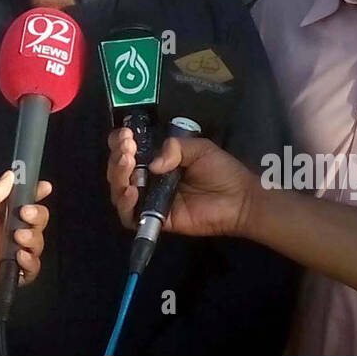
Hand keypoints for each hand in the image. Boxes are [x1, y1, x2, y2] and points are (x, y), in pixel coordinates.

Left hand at [0, 171, 52, 310]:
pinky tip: (21, 256)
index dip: (35, 195)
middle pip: (33, 223)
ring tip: (19, 237)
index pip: (20, 202)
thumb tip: (11, 176)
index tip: (45, 188)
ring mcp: (4, 255)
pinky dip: (31, 264)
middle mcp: (1, 233)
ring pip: (35, 245)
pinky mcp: (3, 276)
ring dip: (35, 239)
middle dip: (38, 216)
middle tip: (26, 215)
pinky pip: (28, 272)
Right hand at [106, 130, 253, 238]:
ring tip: (128, 165)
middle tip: (128, 150)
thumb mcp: (198, 148)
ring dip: (117, 177)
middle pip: (118, 171)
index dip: (119, 143)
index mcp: (156, 159)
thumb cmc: (221, 171)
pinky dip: (125, 205)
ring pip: (119, 192)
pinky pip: (130, 216)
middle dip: (117, 158)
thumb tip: (153, 164)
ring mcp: (150, 200)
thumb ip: (174, 148)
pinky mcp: (156, 219)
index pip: (127, 151)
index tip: (126, 136)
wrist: (239, 198)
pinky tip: (132, 192)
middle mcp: (149, 179)